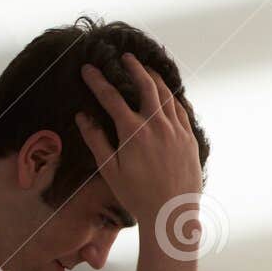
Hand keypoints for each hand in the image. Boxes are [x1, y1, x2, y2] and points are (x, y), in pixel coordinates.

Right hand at [75, 53, 201, 221]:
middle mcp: (157, 125)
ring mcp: (177, 129)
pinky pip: (181, 109)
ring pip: (167, 94)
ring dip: (155, 78)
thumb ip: (96, 140)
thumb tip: (82, 116)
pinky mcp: (190, 137)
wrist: (172, 213)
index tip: (88, 69)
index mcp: (134, 132)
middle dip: (134, 67)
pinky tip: (169, 93)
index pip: (111, 97)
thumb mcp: (110, 170)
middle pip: (145, 85)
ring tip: (147, 69)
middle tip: (126, 56)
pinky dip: (173, 96)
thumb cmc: (137, 196)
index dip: (98, 81)